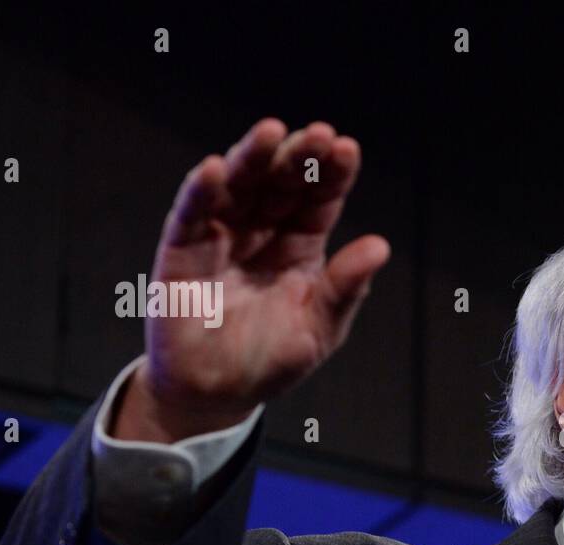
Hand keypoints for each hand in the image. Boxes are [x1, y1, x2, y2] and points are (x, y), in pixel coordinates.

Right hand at [114, 118, 388, 441]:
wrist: (216, 393)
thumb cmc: (271, 360)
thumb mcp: (319, 329)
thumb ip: (345, 289)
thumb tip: (380, 246)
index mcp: (301, 247)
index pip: (318, 200)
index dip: (331, 174)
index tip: (346, 148)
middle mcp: (262, 231)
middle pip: (281, 183)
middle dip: (298, 158)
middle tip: (317, 134)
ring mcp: (222, 235)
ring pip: (238, 186)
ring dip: (253, 158)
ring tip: (271, 132)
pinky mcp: (182, 249)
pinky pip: (191, 213)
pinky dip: (202, 190)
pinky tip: (217, 168)